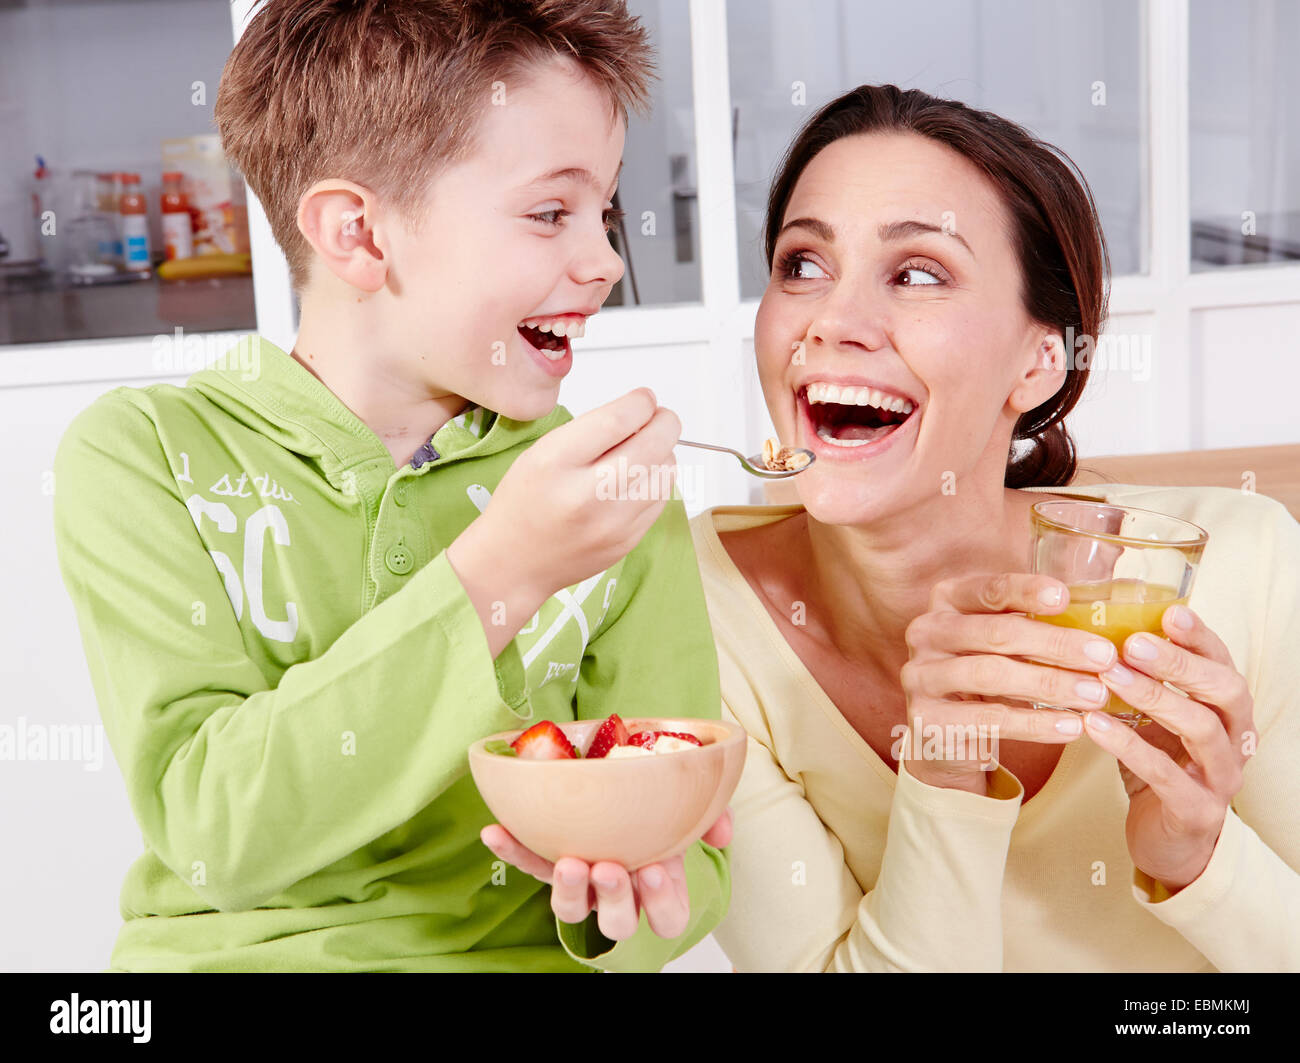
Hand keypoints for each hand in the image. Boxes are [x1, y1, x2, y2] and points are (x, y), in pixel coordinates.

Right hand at [447, 388, 679, 656]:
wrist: (515, 563)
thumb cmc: (524, 502)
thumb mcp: (541, 452)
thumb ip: (590, 429)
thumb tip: (641, 411)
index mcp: (557, 462)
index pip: (618, 419)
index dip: (642, 402)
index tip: (644, 398)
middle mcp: (587, 494)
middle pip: (654, 443)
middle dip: (664, 421)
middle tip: (658, 418)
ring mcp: (613, 523)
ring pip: (666, 470)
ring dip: (663, 452)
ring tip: (642, 453)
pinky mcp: (629, 541)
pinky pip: (661, 498)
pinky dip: (655, 481)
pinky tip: (636, 480)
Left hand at [480, 808, 732, 941]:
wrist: (620, 770)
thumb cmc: (659, 798)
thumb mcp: (692, 803)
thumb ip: (713, 813)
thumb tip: (721, 833)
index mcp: (659, 884)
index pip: (668, 918)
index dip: (663, 904)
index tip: (656, 868)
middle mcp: (619, 892)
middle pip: (618, 922)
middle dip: (615, 898)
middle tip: (611, 867)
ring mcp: (581, 882)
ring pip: (571, 909)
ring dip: (568, 890)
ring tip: (568, 862)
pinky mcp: (545, 861)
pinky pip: (525, 862)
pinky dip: (510, 848)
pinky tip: (495, 831)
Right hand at [900, 573, 1119, 794]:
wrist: (946, 737)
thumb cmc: (989, 677)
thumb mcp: (1004, 642)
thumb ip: (1039, 619)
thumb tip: (1121, 596)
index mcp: (948, 601)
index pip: (989, 588)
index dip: (1026, 591)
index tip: (1066, 598)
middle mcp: (927, 631)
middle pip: (996, 632)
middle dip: (1055, 643)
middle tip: (1104, 656)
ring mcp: (920, 675)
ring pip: (991, 674)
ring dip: (1050, 683)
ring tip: (1096, 694)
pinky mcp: (926, 718)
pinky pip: (987, 719)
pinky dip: (1034, 723)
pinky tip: (1071, 727)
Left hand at [1084, 605, 1254, 892]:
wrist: (1168, 841)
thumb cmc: (1159, 766)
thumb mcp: (1153, 719)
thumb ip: (1140, 680)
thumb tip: (1094, 630)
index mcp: (1226, 710)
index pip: (1223, 663)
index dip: (1200, 637)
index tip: (1170, 612)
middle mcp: (1235, 739)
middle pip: (1224, 691)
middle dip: (1180, 663)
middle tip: (1133, 643)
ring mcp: (1220, 776)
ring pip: (1200, 729)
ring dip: (1154, 698)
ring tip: (1109, 677)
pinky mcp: (1196, 810)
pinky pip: (1166, 774)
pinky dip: (1128, 746)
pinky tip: (1093, 725)